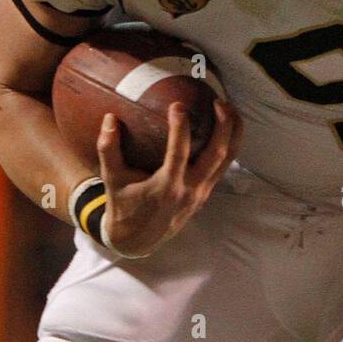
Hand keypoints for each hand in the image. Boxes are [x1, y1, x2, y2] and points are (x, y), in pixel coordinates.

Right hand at [95, 99, 242, 257]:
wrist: (138, 240)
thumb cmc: (124, 206)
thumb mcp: (112, 180)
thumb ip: (109, 150)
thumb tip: (110, 118)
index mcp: (166, 187)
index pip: (179, 152)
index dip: (180, 127)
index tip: (178, 105)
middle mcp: (190, 189)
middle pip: (217, 154)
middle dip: (223, 126)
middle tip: (218, 101)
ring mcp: (202, 192)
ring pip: (228, 160)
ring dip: (233, 133)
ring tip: (230, 108)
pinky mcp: (207, 192)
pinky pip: (224, 166)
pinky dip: (229, 145)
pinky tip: (227, 126)